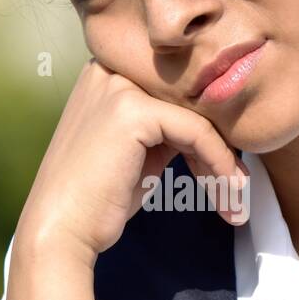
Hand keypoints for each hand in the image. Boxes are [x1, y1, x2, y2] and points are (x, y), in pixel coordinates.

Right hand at [16, 58, 249, 263]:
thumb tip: (215, 126)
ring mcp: (118, 86)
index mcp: (106, 71)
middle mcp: (109, 69)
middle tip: (237, 187)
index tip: (227, 170)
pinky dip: (219, 163)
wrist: (61, 231)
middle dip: (218, 144)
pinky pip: (196, 131)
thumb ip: (166, 128)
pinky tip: (228, 193)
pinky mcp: (132, 110)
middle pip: (188, 98)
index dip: (205, 128)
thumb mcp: (137, 152)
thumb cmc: (97, 199)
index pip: (174, 89)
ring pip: (196, 115)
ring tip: (236, 200)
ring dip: (224, 159)